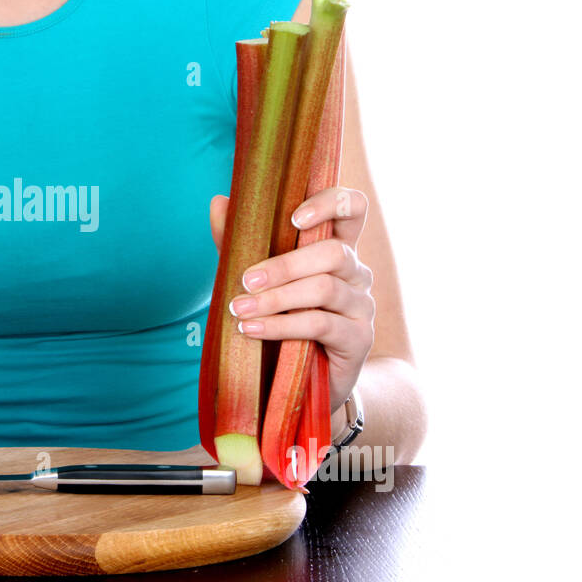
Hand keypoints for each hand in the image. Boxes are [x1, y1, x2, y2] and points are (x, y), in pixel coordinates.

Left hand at [209, 187, 374, 412]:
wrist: (302, 380)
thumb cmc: (281, 319)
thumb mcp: (258, 279)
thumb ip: (239, 242)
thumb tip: (219, 201)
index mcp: (337, 248)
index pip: (353, 208)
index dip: (331, 203)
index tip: (293, 217)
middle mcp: (356, 272)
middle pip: (333, 252)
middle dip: (284, 266)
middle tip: (245, 280)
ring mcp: (362, 305)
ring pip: (324, 288)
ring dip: (276, 299)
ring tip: (240, 310)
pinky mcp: (359, 338)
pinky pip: (320, 324)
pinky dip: (281, 325)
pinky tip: (253, 329)